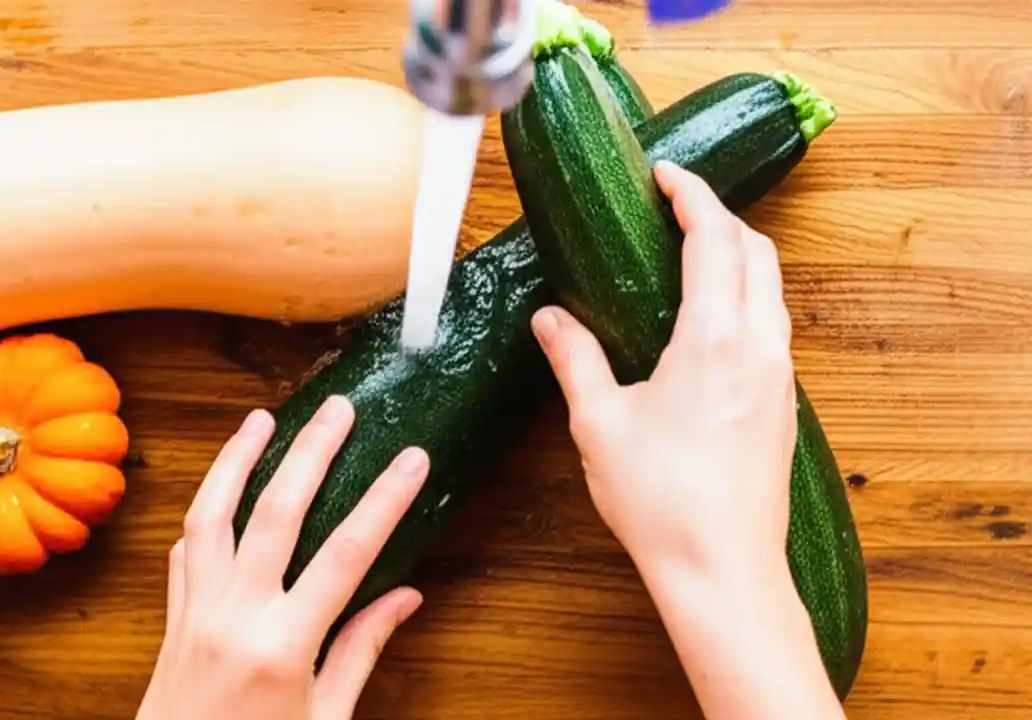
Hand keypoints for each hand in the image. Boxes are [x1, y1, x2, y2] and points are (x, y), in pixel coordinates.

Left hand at [136, 396, 428, 719]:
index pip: (348, 553)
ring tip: (263, 418)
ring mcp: (195, 611)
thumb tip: (407, 598)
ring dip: (238, 460)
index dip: (385, 500)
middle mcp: (234, 616)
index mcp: (284, 646)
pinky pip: (185, 547)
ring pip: (214, 514)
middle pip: (277, 512)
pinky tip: (221, 484)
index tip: (413, 458)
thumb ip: (362, 652)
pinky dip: (205, 509)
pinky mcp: (172, 618)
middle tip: (339, 408)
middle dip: (312, 452)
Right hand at [532, 162, 841, 718]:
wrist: (722, 568)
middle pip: (758, 252)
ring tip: (691, 256)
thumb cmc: (659, 499)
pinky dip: (748, 298)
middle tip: (676, 208)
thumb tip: (549, 318)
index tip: (665, 175)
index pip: (715, 238)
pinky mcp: (783, 405)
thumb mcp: (599, 422)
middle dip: (720, 217)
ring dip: (739, 257)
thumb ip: (574, 358)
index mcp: (715, 337)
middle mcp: (760, 346)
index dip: (692, 195)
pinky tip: (709, 323)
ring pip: (773, 289)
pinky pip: (773, 327)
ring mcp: (780, 376)